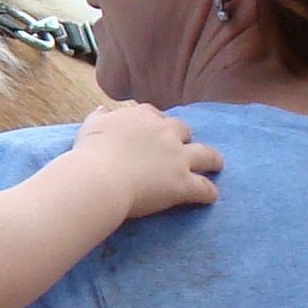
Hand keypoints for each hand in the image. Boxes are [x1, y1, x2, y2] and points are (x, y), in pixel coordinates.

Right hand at [70, 98, 223, 219]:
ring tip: (217, 164)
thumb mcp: (91, 126)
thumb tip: (103, 109)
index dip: (156, 123)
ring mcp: (177, 157)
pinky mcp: (182, 183)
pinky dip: (208, 192)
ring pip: (205, 154)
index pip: (154, 115)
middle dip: (184, 138)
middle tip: (183, 148)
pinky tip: (211, 197)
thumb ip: (100, 117)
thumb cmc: (90, 153)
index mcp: (141, 117)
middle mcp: (164, 132)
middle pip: (182, 130)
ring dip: (212, 159)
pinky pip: (203, 187)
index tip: (154, 130)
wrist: (99, 179)